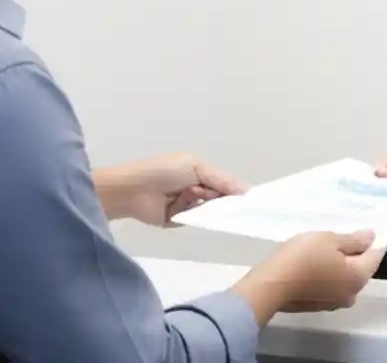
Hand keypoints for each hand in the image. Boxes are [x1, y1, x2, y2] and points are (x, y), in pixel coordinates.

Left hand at [92, 153, 246, 227]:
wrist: (132, 189)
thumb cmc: (164, 171)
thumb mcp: (196, 167)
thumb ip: (223, 180)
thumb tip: (248, 191)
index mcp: (201, 173)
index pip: (227, 184)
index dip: (238, 191)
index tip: (255, 201)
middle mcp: (197, 189)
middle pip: (221, 199)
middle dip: (224, 199)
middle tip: (230, 202)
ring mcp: (188, 206)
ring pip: (209, 211)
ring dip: (205, 205)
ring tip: (192, 196)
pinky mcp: (179, 220)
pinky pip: (195, 220)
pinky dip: (192, 215)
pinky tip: (185, 209)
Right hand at [233, 230, 383, 321]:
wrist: (270, 286)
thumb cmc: (303, 258)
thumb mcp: (328, 240)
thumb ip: (353, 240)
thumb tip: (371, 237)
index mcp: (359, 277)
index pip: (376, 255)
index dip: (373, 240)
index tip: (366, 227)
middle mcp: (352, 294)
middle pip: (361, 268)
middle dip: (355, 252)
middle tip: (342, 233)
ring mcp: (335, 303)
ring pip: (345, 278)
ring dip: (340, 264)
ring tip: (327, 247)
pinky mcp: (319, 305)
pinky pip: (331, 285)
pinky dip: (329, 274)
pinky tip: (316, 263)